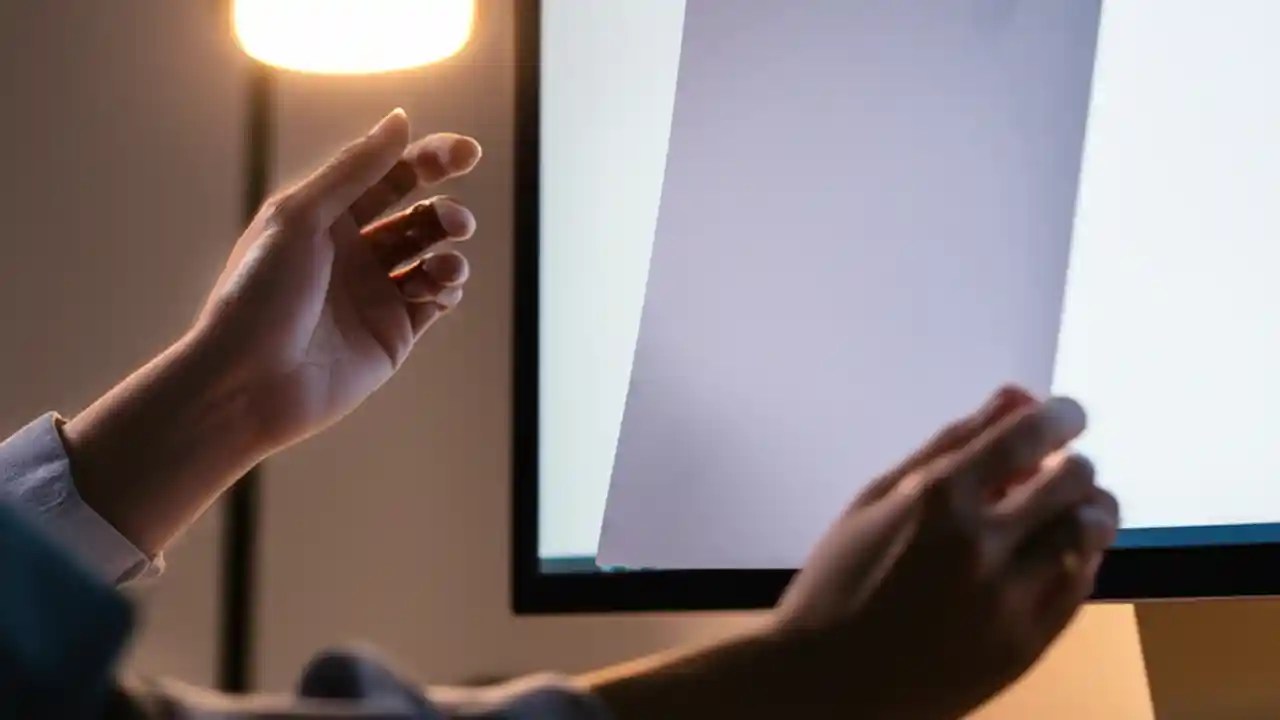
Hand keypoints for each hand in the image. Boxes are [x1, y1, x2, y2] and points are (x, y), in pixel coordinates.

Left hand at [195, 108, 480, 448]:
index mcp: (326, 216)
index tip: (468, 152)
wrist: (246, 383)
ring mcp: (375, 293)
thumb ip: (356, 169)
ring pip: (434, 256)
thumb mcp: (301, 216)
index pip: (390, 174)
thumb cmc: (258, 295)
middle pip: (419, 215)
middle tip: (454, 222)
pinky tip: (439, 287)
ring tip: (443, 266)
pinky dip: (448, 287)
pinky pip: (437, 300)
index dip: (432, 158)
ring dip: (450, 251)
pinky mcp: (393, 334)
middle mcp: (353, 252)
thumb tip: (401, 120)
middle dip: (445, 212)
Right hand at [587, 387, 1117, 719]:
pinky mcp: (1026, 644)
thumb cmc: (840, 583)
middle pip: (1072, 481)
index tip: (1066, 415)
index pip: (1028, 437)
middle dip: (1071, 464)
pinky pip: (1080, 585)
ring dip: (1086, 510)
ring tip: (1064, 510)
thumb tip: (1012, 399)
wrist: (828, 682)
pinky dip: (1076, 558)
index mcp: (936, 500)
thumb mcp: (877, 499)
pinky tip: (1051, 554)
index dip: (1060, 416)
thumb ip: (949, 445)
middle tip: (1056, 468)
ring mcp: (1008, 599)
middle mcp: (981, 545)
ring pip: (1088, 533)